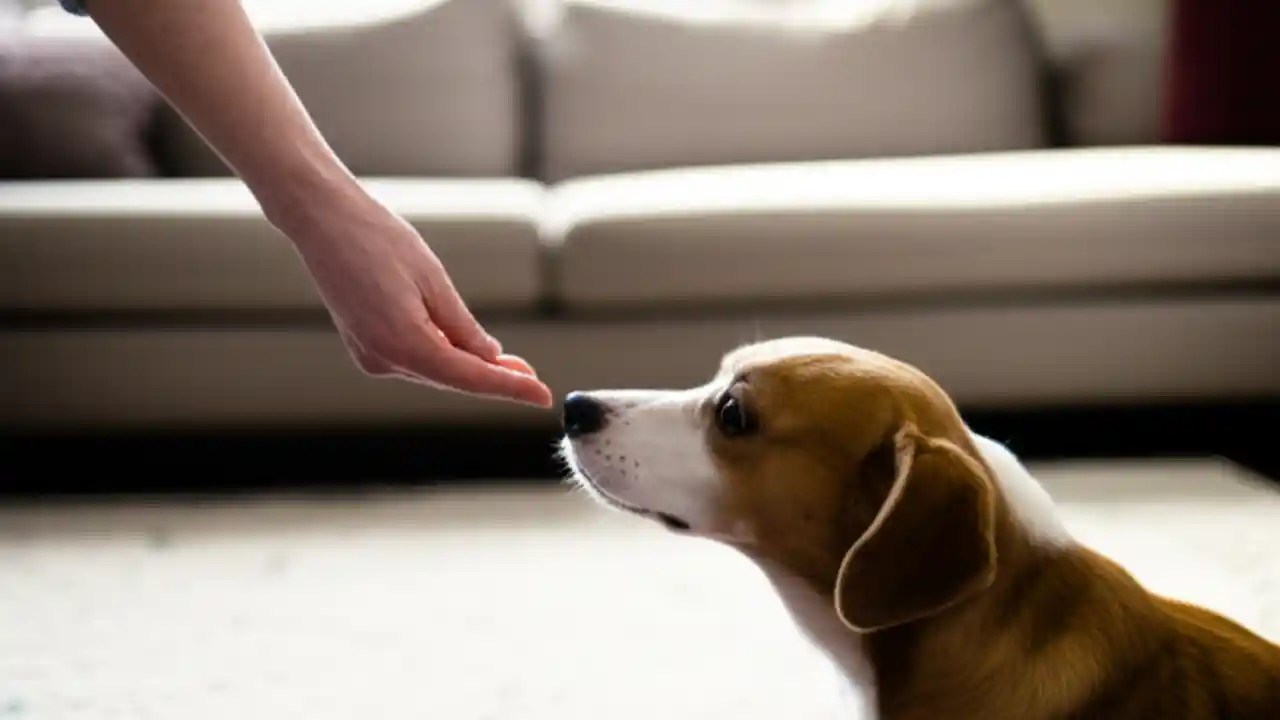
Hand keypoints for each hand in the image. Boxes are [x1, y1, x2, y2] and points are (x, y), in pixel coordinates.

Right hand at [276, 189, 552, 407]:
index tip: (541, 396)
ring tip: (509, 362)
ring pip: (433, 370)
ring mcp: (370, 356)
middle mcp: (382, 359)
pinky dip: (442, 356)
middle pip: (450, 378)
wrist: (322, 220)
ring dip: (468, 367)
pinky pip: (414, 359)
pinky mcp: (365, 347)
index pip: (467, 377)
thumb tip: (490, 358)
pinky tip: (464, 347)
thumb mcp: (433, 280)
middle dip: (492, 377)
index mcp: (401, 343)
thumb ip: (463, 327)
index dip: (508, 388)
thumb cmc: (377, 239)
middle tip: (533, 376)